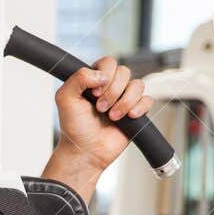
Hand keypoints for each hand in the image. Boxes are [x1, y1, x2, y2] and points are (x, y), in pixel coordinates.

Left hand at [50, 56, 153, 174]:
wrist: (85, 152)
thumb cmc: (74, 128)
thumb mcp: (65, 98)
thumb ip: (78, 78)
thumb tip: (102, 75)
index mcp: (94, 79)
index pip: (108, 63)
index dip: (105, 75)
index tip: (94, 93)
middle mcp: (111, 87)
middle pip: (125, 71)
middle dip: (113, 91)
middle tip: (100, 108)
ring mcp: (124, 99)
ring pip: (138, 85)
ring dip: (125, 101)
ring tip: (112, 116)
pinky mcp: (136, 112)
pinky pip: (148, 100)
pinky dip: (139, 108)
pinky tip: (128, 117)